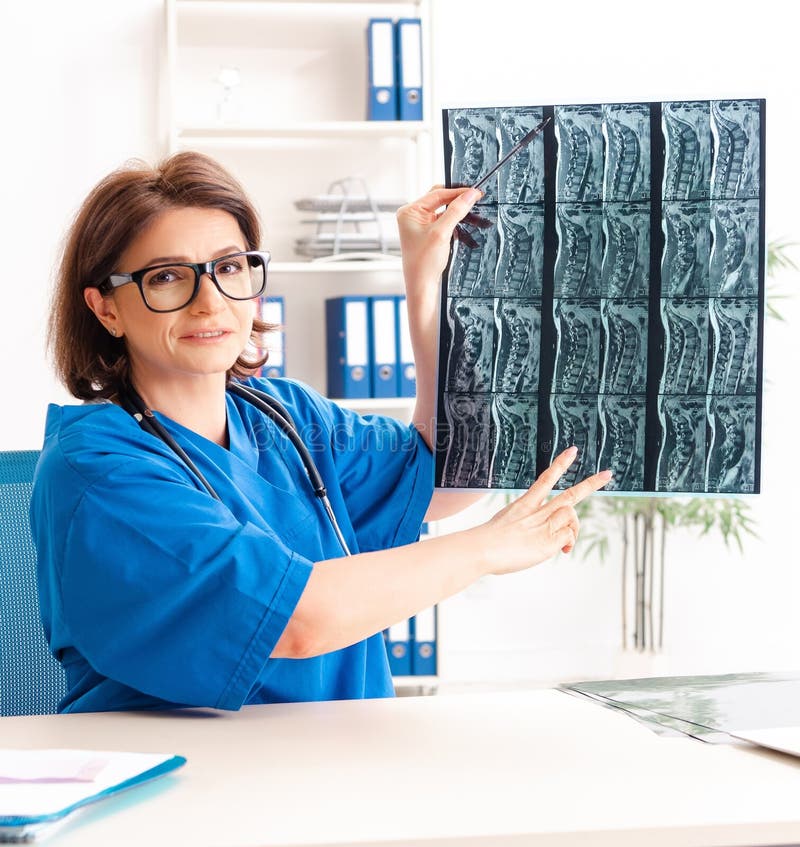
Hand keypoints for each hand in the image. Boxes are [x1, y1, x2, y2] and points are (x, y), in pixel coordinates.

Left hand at [396, 185, 481, 290]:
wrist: (422, 285)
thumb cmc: (423, 263)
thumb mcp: (442, 233)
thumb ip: (456, 211)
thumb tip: (470, 194)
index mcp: (409, 212)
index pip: (437, 193)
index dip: (457, 192)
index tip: (474, 191)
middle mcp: (412, 216)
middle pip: (439, 199)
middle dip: (457, 200)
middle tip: (476, 198)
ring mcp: (419, 224)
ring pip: (442, 210)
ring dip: (457, 211)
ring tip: (473, 210)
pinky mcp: (426, 232)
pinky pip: (442, 220)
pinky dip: (454, 221)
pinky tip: (464, 222)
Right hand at [471, 447, 612, 576]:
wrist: (481, 548)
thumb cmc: (489, 543)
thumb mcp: (508, 527)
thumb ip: (529, 527)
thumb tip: (550, 537)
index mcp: (525, 504)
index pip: (546, 478)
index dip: (561, 463)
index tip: (572, 451)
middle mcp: (537, 511)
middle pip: (570, 494)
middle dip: (591, 484)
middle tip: (608, 474)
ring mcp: (545, 524)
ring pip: (571, 516)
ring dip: (573, 528)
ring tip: (564, 544)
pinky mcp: (549, 540)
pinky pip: (568, 537)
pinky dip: (567, 543)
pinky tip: (560, 550)